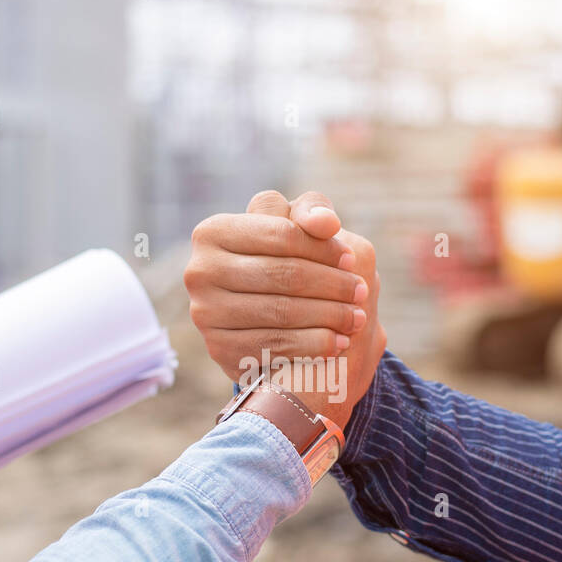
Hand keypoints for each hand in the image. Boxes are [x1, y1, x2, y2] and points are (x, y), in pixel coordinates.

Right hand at [186, 190, 385, 429]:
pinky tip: (337, 343)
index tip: (352, 259)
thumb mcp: (297, 230)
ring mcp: (204, 312)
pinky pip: (274, 345)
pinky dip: (312, 345)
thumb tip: (326, 222)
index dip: (322, 247)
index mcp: (213, 231)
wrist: (262, 322)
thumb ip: (312, 213)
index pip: (282, 234)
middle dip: (330, 284)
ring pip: (280, 311)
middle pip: (281, 274)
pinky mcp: (218, 348)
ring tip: (357, 319)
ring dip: (328, 316)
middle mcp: (199, 271)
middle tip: (362, 292)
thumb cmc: (285, 262)